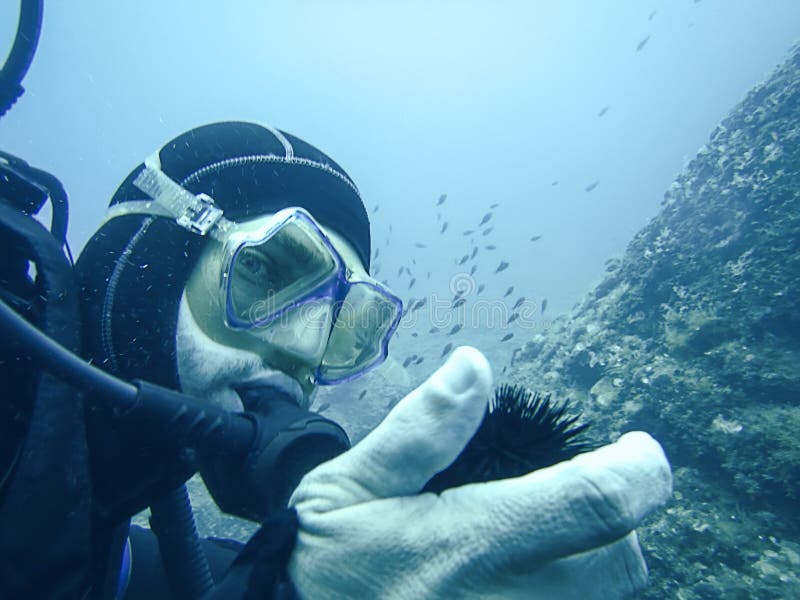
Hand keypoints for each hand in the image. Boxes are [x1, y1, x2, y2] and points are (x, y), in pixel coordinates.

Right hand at [288, 346, 671, 598]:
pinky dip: (563, 591)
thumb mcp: (348, 487)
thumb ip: (418, 430)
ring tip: (545, 538)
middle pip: (620, 568)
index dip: (639, 472)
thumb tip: (475, 366)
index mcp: (466, 547)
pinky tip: (521, 575)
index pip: (592, 505)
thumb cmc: (321, 564)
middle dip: (616, 524)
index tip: (640, 450)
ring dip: (590, 564)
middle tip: (578, 496)